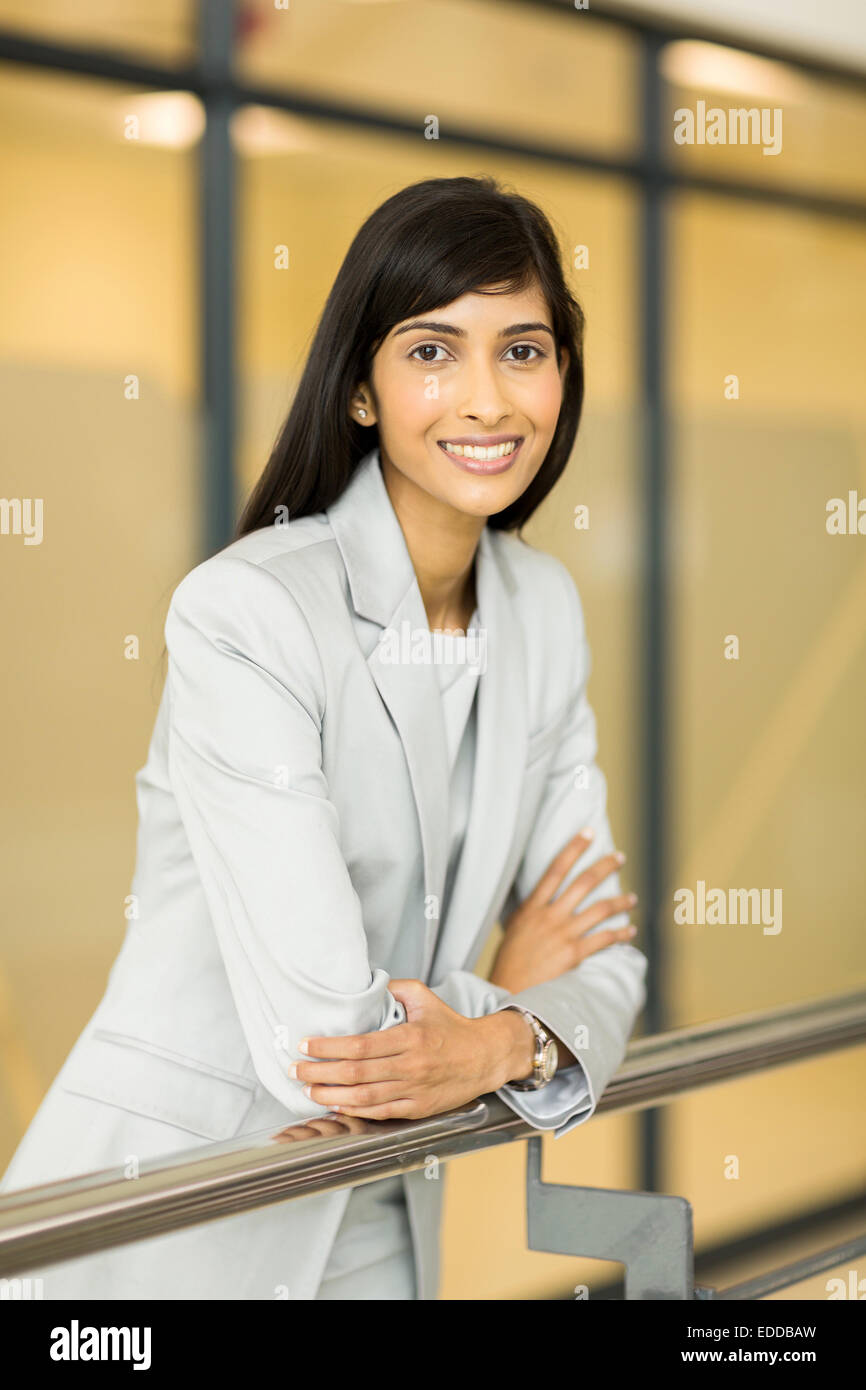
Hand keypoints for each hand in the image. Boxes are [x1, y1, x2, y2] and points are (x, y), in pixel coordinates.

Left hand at [290, 978, 529, 1120]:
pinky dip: (355, 1110)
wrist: (485, 1057)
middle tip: (296, 1069)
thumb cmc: (452, 1027)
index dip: (330, 1047)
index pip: (361, 1045)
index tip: (307, 1045)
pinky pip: (380, 1112)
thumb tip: (367, 982)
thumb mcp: (425, 998)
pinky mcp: (417, 1108)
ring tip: (307, 1090)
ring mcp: (414, 1090)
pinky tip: (336, 1105)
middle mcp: (411, 1065)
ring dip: (331, 1095)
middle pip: (356, 1073)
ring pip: (364, 1096)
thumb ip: (395, 988)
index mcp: (411, 1037)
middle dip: (320, 1073)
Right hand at [489, 829, 637, 993]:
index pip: (555, 869)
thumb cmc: (511, 961)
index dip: (573, 848)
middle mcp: (549, 916)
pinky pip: (604, 938)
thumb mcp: (515, 928)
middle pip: (583, 883)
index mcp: (532, 907)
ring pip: (600, 909)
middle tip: (619, 857)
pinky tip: (630, 931)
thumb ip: (531, 911)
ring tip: (633, 898)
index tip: (588, 833)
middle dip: (605, 867)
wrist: (509, 991)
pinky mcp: (573, 954)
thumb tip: (543, 898)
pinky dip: (621, 934)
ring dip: (621, 902)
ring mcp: (562, 934)